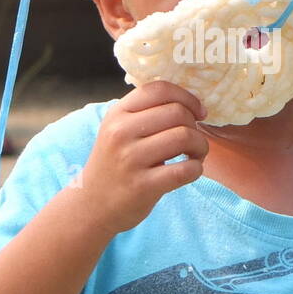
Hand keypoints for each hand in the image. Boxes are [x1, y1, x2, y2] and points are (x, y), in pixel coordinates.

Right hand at [85, 80, 207, 234]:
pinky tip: (190, 171)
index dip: (187, 97)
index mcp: (118, 113)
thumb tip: (190, 103)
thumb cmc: (114, 164)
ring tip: (194, 155)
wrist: (92, 204)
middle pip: (177, 112)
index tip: (198, 112)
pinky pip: (185, 169)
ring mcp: (131, 159)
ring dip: (200, 146)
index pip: (159, 89)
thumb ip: (146, 112)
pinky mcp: (143, 185)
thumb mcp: (118, 129)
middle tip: (193, 140)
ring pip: (184, 137)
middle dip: (195, 125)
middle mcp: (121, 132)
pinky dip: (196, 168)